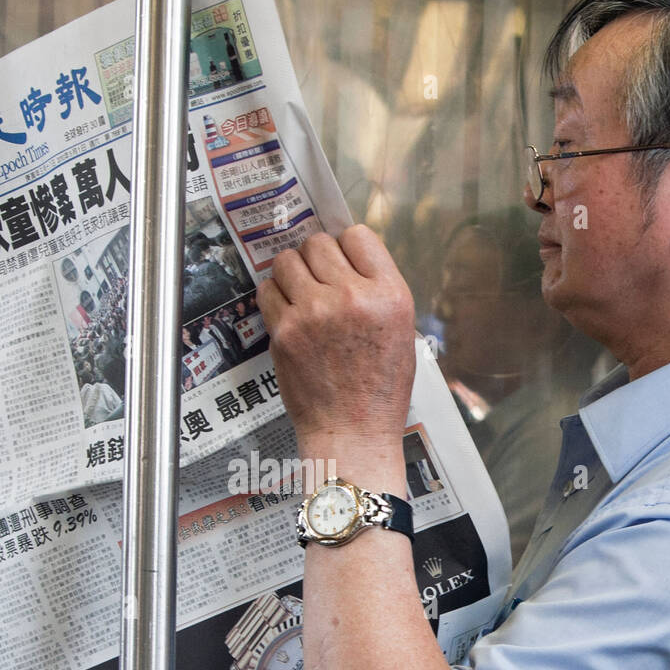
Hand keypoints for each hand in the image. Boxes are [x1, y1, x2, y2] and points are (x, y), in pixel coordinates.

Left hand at [256, 226, 415, 458]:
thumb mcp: (402, 333)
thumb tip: (346, 262)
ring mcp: (314, 313)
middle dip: (317, 259)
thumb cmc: (379, 391)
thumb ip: (377, 292)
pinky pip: (267, 290)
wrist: (352, 433)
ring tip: (300, 295)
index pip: (358, 236)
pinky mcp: (284, 332)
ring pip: (287, 260)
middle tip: (319, 283)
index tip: (343, 265)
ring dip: (291, 273)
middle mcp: (352, 297)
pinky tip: (286, 312)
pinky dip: (273, 296)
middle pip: (319, 243)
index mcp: (389, 295)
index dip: (347, 249)